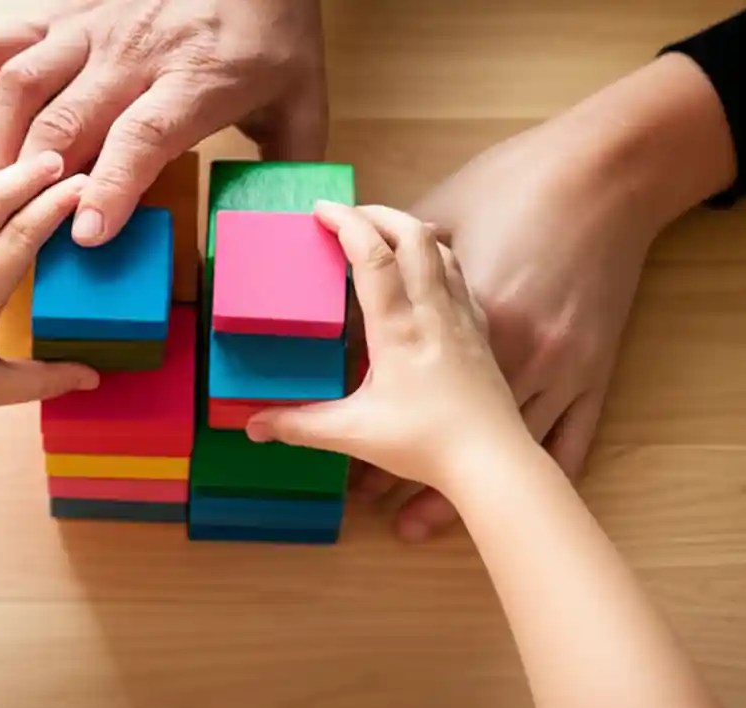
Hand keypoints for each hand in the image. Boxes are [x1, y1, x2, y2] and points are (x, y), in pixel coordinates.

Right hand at [0, 0, 326, 244]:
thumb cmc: (272, 36)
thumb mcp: (301, 104)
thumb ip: (291, 167)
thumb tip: (280, 229)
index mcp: (196, 79)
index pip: (142, 136)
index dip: (110, 187)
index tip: (85, 234)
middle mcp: (135, 52)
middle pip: (67, 120)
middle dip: (36, 181)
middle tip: (24, 228)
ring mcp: (92, 28)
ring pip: (21, 83)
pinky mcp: (65, 11)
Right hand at [245, 202, 528, 496]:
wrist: (493, 459)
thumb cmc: (424, 443)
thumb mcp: (353, 434)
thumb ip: (300, 425)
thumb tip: (252, 426)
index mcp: (397, 327)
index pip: (372, 255)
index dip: (345, 222)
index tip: (320, 209)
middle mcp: (432, 310)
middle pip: (413, 234)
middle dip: (377, 212)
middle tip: (347, 215)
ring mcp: (461, 316)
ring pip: (440, 249)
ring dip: (408, 229)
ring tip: (381, 232)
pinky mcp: (479, 330)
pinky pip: (458, 276)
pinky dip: (435, 258)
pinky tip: (423, 273)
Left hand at [347, 54, 735, 540]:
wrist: (608, 176)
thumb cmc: (519, 187)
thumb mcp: (440, 217)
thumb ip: (395, 263)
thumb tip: (349, 290)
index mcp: (458, 313)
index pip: (397, 381)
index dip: (349, 403)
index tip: (313, 431)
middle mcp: (507, 350)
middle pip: (444, 425)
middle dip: (393, 467)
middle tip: (358, 494)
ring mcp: (557, 368)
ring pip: (498, 451)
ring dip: (449, 489)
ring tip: (406, 520)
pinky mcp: (593, 374)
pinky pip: (567, 444)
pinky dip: (532, 479)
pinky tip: (505, 504)